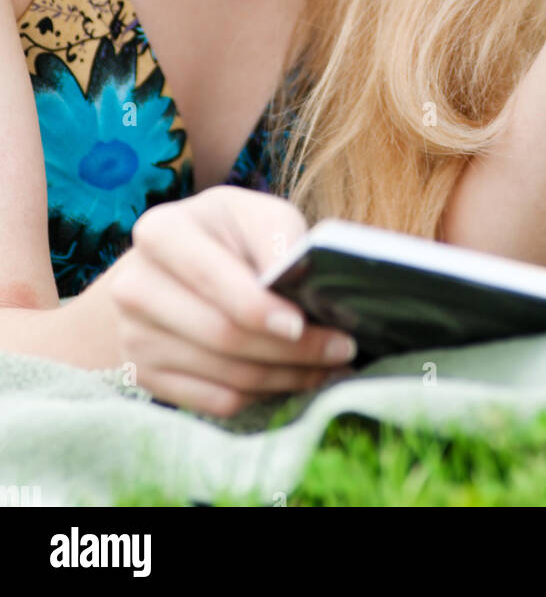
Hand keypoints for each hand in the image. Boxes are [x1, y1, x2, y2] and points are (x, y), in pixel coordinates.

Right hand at [84, 187, 358, 416]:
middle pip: (223, 334)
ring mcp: (134, 337)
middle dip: (291, 348)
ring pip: (226, 374)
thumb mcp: (251, 214)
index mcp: (162, 233)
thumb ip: (277, 235)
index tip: (300, 322)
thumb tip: (300, 279)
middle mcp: (135, 286)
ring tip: (329, 365)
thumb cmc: (225, 235)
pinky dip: (264, 394)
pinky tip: (294, 379)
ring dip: (287, 376)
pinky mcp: (145, 376)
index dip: (258, 306)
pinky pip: (217, 401)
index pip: (212, 278)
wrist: (167, 270)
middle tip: (342, 348)